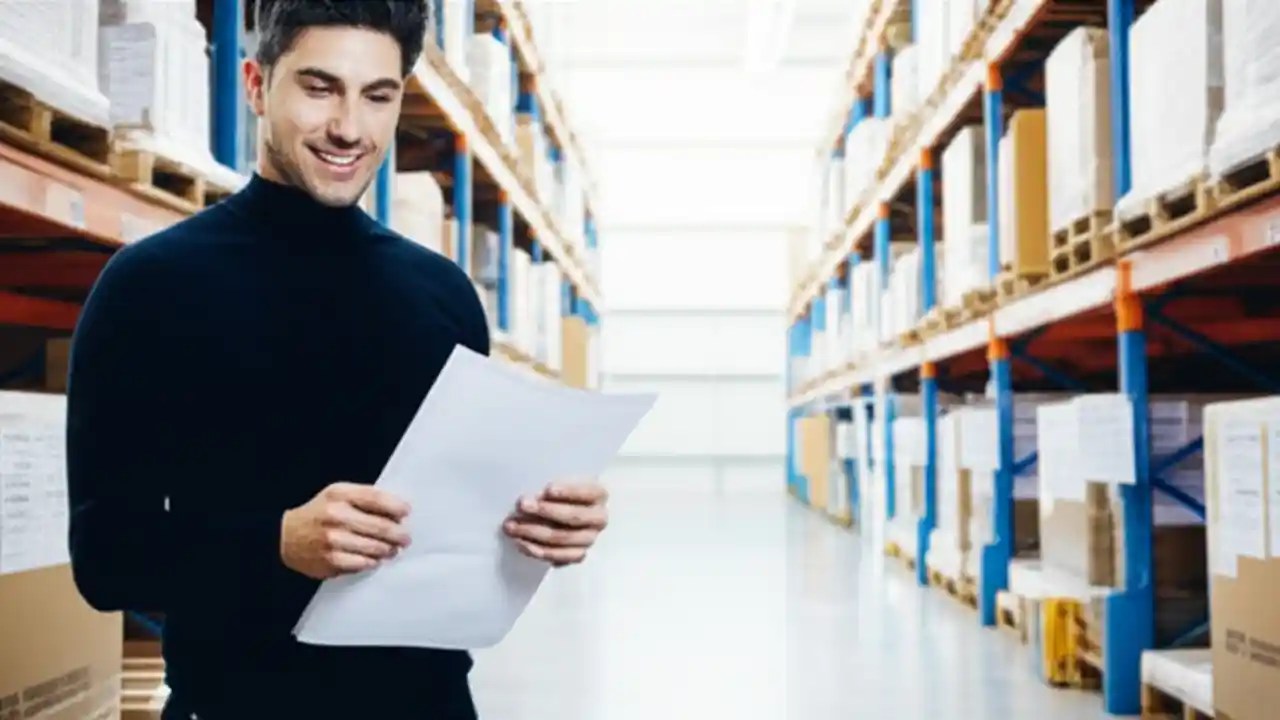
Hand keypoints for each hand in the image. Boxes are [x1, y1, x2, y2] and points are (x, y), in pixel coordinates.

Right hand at [281, 482, 411, 579]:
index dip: (396, 506)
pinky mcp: (331, 560)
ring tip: (392, 550)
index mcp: (340, 495)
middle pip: (380, 526)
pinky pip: (362, 563)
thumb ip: (365, 499)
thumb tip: (397, 512)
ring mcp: (333, 540)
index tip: (406, 512)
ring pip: (375, 548)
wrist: (285, 537)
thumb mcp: (338, 495)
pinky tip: (374, 559)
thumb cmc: (318, 514)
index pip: (376, 498)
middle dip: (398, 534)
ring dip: (388, 550)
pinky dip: (372, 562)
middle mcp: (336, 516)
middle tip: (405, 538)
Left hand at [502, 481, 608, 566]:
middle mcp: (599, 518)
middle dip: (545, 511)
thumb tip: (533, 495)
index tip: (548, 489)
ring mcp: (589, 539)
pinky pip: (559, 557)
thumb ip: (550, 487)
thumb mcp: (558, 481)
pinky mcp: (577, 555)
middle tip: (521, 505)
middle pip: (573, 517)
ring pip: (562, 539)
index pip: (587, 492)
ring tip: (511, 526)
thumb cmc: (557, 492)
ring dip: (534, 532)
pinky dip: (537, 550)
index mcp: (599, 495)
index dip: (568, 491)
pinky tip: (520, 542)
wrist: (559, 511)